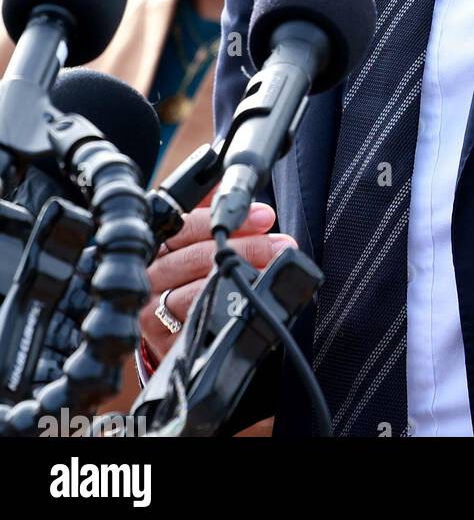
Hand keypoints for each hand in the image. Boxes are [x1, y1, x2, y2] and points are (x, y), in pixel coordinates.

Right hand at [140, 187, 297, 365]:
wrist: (163, 324)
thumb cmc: (183, 269)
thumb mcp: (191, 233)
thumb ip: (205, 205)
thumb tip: (222, 178)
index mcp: (152, 242)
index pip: (187, 224)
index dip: (228, 218)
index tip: (265, 216)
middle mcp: (147, 274)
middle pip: (197, 256)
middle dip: (246, 247)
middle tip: (280, 245)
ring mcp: (151, 310)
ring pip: (199, 289)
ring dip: (242, 277)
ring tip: (272, 269)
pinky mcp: (161, 340)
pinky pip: (198, 322)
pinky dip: (228, 308)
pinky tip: (250, 298)